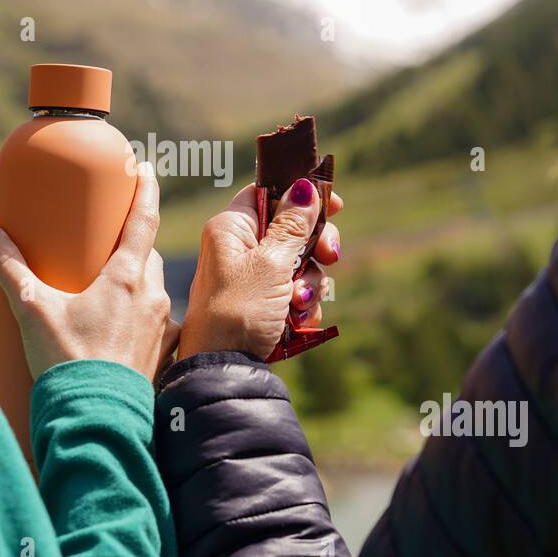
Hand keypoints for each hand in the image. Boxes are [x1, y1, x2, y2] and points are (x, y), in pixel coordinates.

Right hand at [0, 163, 179, 381]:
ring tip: (109, 286)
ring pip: (152, 290)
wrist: (97, 424)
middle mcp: (153, 298)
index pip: (143, 220)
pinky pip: (157, 326)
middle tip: (109, 237)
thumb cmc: (68, 364)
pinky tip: (123, 329)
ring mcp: (162, 329)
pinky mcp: (163, 357)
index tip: (147, 169)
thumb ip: (9, 269)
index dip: (145, 190)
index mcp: (127, 278)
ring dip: (136, 282)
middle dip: (131, 242)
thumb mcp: (32, 311)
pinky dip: (142, 319)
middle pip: (146, 255)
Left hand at [179, 177, 342, 360]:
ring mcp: (250, 277)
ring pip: (298, 264)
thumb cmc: (240, 312)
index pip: (268, 192)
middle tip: (329, 257)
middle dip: (315, 247)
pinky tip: (298, 319)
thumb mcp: (272, 263)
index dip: (301, 195)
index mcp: (231, 228)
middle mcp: (238, 248)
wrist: (223, 369)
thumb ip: (293, 225)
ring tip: (298, 302)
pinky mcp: (260, 303)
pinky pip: (293, 291)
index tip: (334, 204)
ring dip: (309, 283)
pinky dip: (301, 304)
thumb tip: (304, 187)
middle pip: (290, 229)